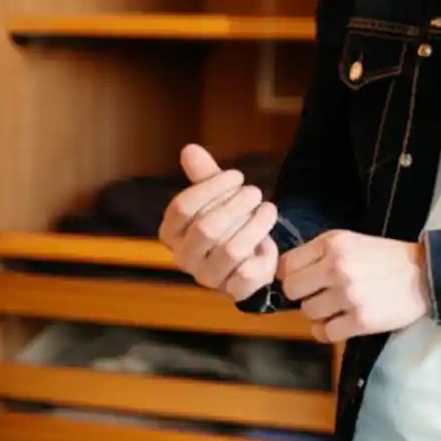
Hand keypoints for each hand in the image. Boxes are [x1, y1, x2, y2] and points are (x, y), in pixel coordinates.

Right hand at [158, 143, 279, 301]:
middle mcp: (184, 258)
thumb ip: (205, 176)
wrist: (253, 260)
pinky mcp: (233, 291)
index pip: (183, 207)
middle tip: (255, 192)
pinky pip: (247, 274)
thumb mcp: (219, 197)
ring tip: (269, 208)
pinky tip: (269, 238)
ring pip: (231, 249)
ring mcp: (208, 278)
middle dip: (236, 204)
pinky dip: (263, 251)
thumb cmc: (231, 224)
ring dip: (255, 224)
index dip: (212, 187)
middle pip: (207, 228)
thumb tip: (189, 149)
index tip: (237, 175)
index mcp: (171, 234)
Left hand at [277, 230, 428, 342]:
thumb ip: (318, 252)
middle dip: (303, 295)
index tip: (303, 281)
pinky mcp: (361, 320)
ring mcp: (349, 295)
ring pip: (308, 313)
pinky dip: (327, 332)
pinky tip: (340, 323)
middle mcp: (337, 267)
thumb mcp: (350, 240)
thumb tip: (285, 274)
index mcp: (333, 244)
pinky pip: (325, 334)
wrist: (425, 274)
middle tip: (320, 295)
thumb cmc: (385, 258)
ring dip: (318, 314)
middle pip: (292, 291)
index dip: (291, 275)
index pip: (286, 265)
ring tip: (336, 308)